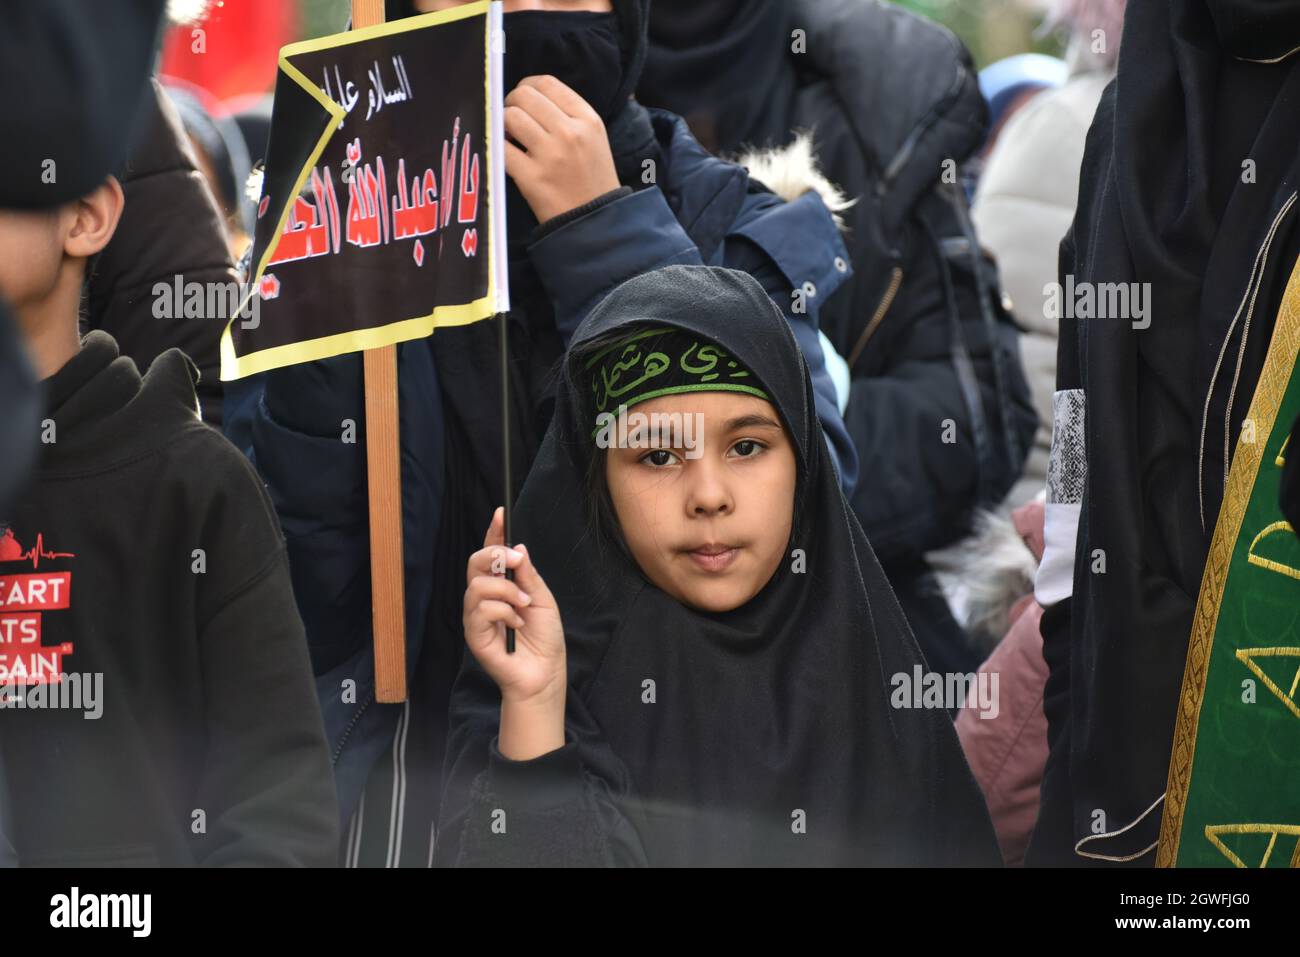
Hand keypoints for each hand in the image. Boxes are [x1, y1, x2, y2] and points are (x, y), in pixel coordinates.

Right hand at [463, 507, 566, 708]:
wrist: (545, 672)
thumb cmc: (545, 639)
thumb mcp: (543, 599)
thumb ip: (528, 575)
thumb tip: (518, 547)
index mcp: (502, 587)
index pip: (492, 555)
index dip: (494, 533)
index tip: (500, 513)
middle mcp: (485, 598)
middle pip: (475, 563)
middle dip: (495, 556)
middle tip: (518, 564)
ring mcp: (477, 616)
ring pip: (478, 585)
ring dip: (507, 591)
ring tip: (524, 606)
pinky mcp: (474, 634)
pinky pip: (481, 609)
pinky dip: (504, 612)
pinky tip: (516, 624)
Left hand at [503, 75, 619, 223]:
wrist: (596, 222)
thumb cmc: (591, 179)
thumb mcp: (593, 139)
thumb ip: (567, 114)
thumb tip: (526, 96)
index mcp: (587, 119)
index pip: (547, 83)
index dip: (527, 86)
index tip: (523, 99)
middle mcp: (570, 133)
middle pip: (524, 96)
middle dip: (511, 104)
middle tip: (513, 121)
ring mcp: (551, 155)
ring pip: (510, 117)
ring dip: (503, 125)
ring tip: (511, 138)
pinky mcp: (532, 178)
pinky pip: (501, 148)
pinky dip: (499, 148)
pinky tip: (508, 155)